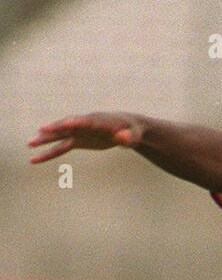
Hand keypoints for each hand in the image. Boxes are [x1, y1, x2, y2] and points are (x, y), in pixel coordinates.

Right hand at [28, 113, 145, 163]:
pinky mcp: (79, 140)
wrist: (129, 128)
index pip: (85, 122)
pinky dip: (51, 152)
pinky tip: (38, 157)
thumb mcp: (134, 135)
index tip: (64, 125)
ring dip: (45, 140)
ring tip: (29, 144)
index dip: (75, 123)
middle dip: (54, 129)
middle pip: (67, 127)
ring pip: (60, 136)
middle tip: (39, 132)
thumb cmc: (133, 131)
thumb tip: (122, 138)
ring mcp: (80, 132)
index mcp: (99, 121)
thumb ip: (128, 138)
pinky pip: (62, 147)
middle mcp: (85, 124)